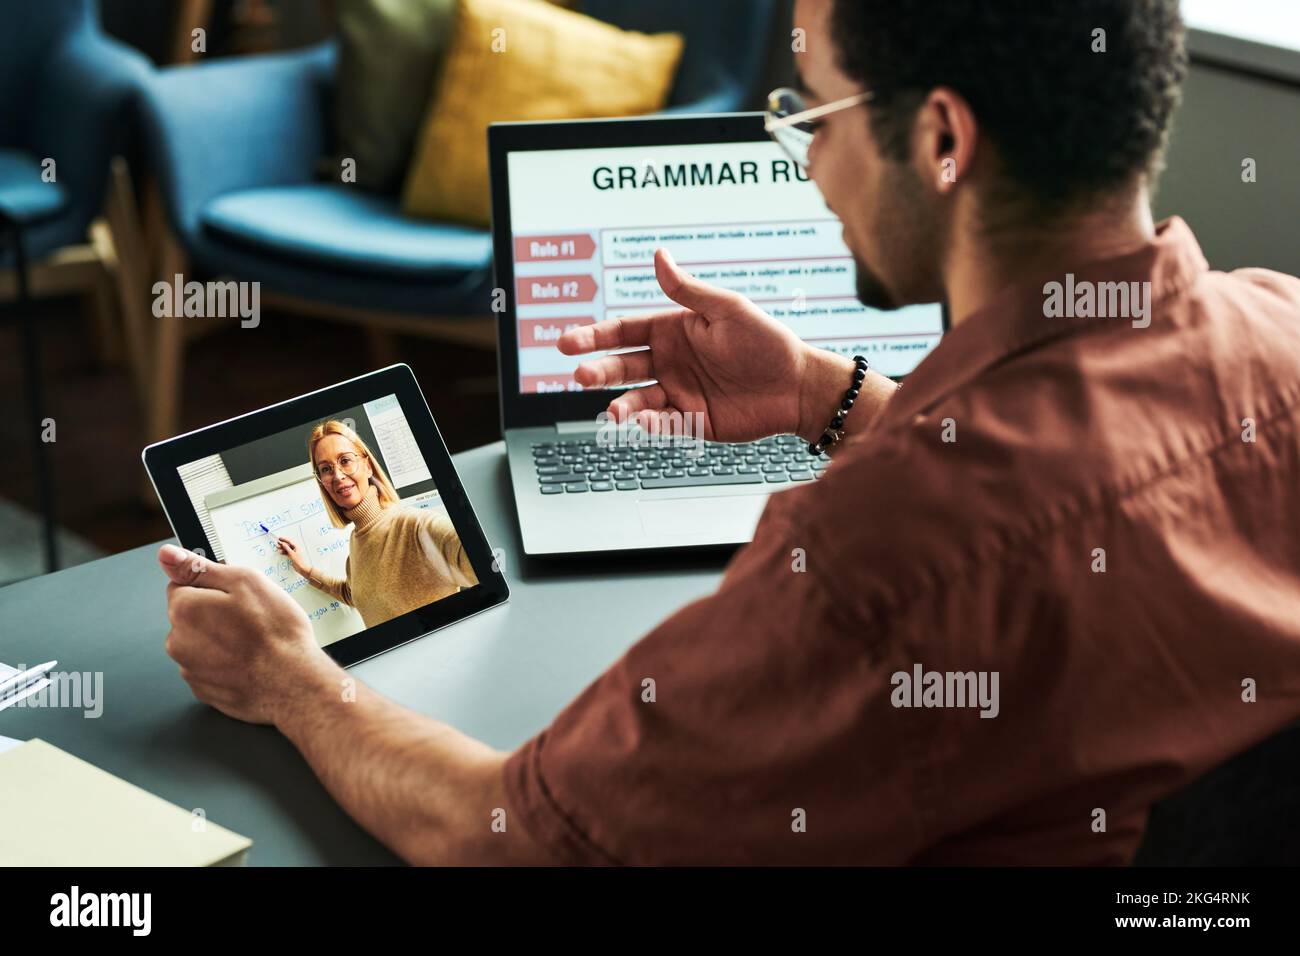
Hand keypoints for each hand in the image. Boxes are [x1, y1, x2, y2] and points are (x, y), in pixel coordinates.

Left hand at [158, 544, 339, 725]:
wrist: (292, 683)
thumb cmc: (275, 632)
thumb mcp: (245, 582)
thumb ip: (200, 568)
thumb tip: (167, 555)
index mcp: (184, 610)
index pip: (182, 585)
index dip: (212, 587)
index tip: (236, 595)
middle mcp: (178, 641)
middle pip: (191, 617)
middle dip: (214, 614)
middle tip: (250, 618)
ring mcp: (191, 670)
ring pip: (201, 644)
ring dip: (221, 640)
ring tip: (254, 643)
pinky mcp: (205, 691)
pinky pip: (211, 669)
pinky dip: (227, 664)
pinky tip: (250, 662)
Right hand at [276, 535, 310, 576]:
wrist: (301, 568)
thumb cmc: (299, 561)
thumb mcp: (291, 553)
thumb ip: (287, 548)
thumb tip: (283, 543)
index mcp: (296, 547)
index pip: (289, 541)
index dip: (284, 539)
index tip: (279, 538)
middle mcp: (295, 549)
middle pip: (288, 545)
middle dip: (282, 544)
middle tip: (277, 543)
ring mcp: (294, 553)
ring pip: (287, 549)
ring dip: (282, 548)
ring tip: (277, 547)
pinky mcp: (292, 556)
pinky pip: (287, 553)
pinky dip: (284, 552)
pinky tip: (281, 552)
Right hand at [558, 248, 816, 443]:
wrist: (798, 385)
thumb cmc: (767, 341)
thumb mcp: (727, 309)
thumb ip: (687, 290)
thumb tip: (657, 254)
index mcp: (672, 331)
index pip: (624, 332)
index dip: (594, 336)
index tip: (567, 341)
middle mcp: (670, 363)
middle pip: (622, 366)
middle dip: (598, 370)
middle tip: (579, 374)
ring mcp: (679, 393)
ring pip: (638, 400)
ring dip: (621, 405)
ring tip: (612, 412)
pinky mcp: (693, 422)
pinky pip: (664, 424)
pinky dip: (650, 425)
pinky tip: (642, 421)